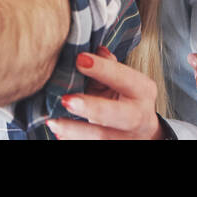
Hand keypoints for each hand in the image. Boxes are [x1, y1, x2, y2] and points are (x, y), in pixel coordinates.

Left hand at [45, 46, 163, 139]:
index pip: (125, 77)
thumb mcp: (123, 80)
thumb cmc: (125, 98)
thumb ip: (107, 66)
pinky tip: (59, 134)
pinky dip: (74, 141)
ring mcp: (127, 137)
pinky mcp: (116, 147)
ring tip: (53, 122)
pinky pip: (94, 146)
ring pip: (103, 137)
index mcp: (143, 90)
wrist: (142, 131)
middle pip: (119, 114)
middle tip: (66, 100)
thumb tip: (95, 50)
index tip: (79, 59)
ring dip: (76, 130)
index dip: (103, 69)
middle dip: (92, 107)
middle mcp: (139, 116)